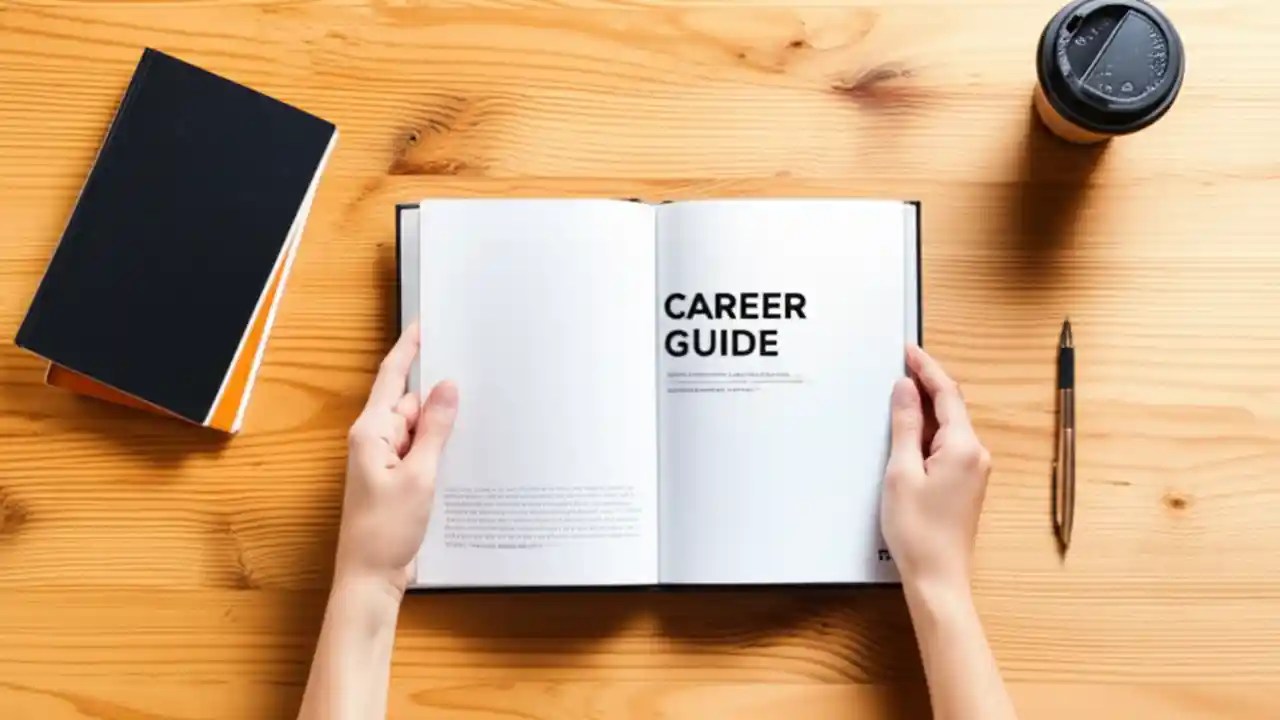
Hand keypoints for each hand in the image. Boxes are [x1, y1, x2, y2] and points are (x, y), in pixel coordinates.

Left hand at [334, 323, 457, 596]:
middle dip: (441, 399)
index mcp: (371, 432)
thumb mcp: (420, 476)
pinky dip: (439, 452)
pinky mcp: (395, 480)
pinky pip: (420, 452)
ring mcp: (384, 461)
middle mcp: (374, 441)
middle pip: (412, 404)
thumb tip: (447, 388)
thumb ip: (435, 429)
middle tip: (475, 385)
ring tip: (472, 431)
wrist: (370, 579)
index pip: (392, 376)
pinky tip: (460, 459)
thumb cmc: (385, 532)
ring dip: (442, 431)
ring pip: (420, 430)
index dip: (409, 348)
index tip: (425, 324)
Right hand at [882, 344, 990, 592]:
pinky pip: (948, 445)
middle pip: (950, 407)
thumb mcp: (902, 471)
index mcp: (964, 447)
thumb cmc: (919, 532)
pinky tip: (908, 434)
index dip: (926, 368)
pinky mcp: (966, 484)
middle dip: (925, 385)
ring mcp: (974, 470)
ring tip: (897, 397)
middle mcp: (976, 455)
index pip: (946, 393)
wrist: (938, 577)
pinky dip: (927, 432)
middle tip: (898, 367)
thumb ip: (904, 426)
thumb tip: (905, 390)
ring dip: (924, 410)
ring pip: (948, 426)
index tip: (908, 350)